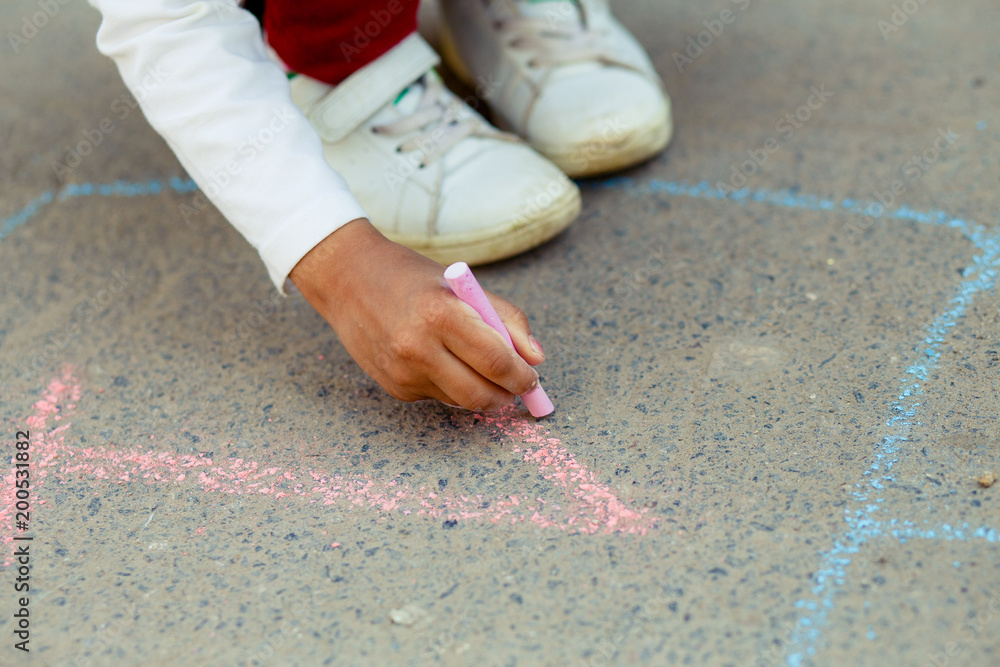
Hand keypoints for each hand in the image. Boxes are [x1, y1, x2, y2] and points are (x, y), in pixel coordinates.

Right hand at [289, 219, 545, 410]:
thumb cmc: (411, 278)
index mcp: (441, 314)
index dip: (523, 376)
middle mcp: (418, 347)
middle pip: (480, 393)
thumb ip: (505, 318)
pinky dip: (450, 385)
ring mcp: (402, 372)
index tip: (532, 377)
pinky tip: (438, 360)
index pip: (497, 361)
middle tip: (516, 386)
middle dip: (507, 395)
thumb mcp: (462, 284)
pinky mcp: (393, 388)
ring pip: (461, 401)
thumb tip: (537, 358)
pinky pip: (438, 396)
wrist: (346, 279)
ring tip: (478, 366)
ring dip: (480, 392)